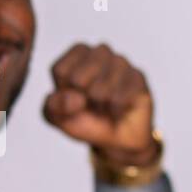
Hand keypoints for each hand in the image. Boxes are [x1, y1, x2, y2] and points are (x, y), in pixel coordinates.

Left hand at [43, 43, 157, 165]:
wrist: (116, 138)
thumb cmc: (85, 120)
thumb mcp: (58, 117)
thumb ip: (54, 106)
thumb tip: (74, 98)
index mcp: (76, 55)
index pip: (60, 71)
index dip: (64, 93)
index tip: (72, 98)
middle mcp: (99, 52)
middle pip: (78, 80)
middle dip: (82, 101)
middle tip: (91, 103)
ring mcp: (120, 62)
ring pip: (100, 91)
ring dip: (100, 108)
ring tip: (105, 106)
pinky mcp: (138, 76)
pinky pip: (119, 99)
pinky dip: (115, 112)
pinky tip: (118, 109)